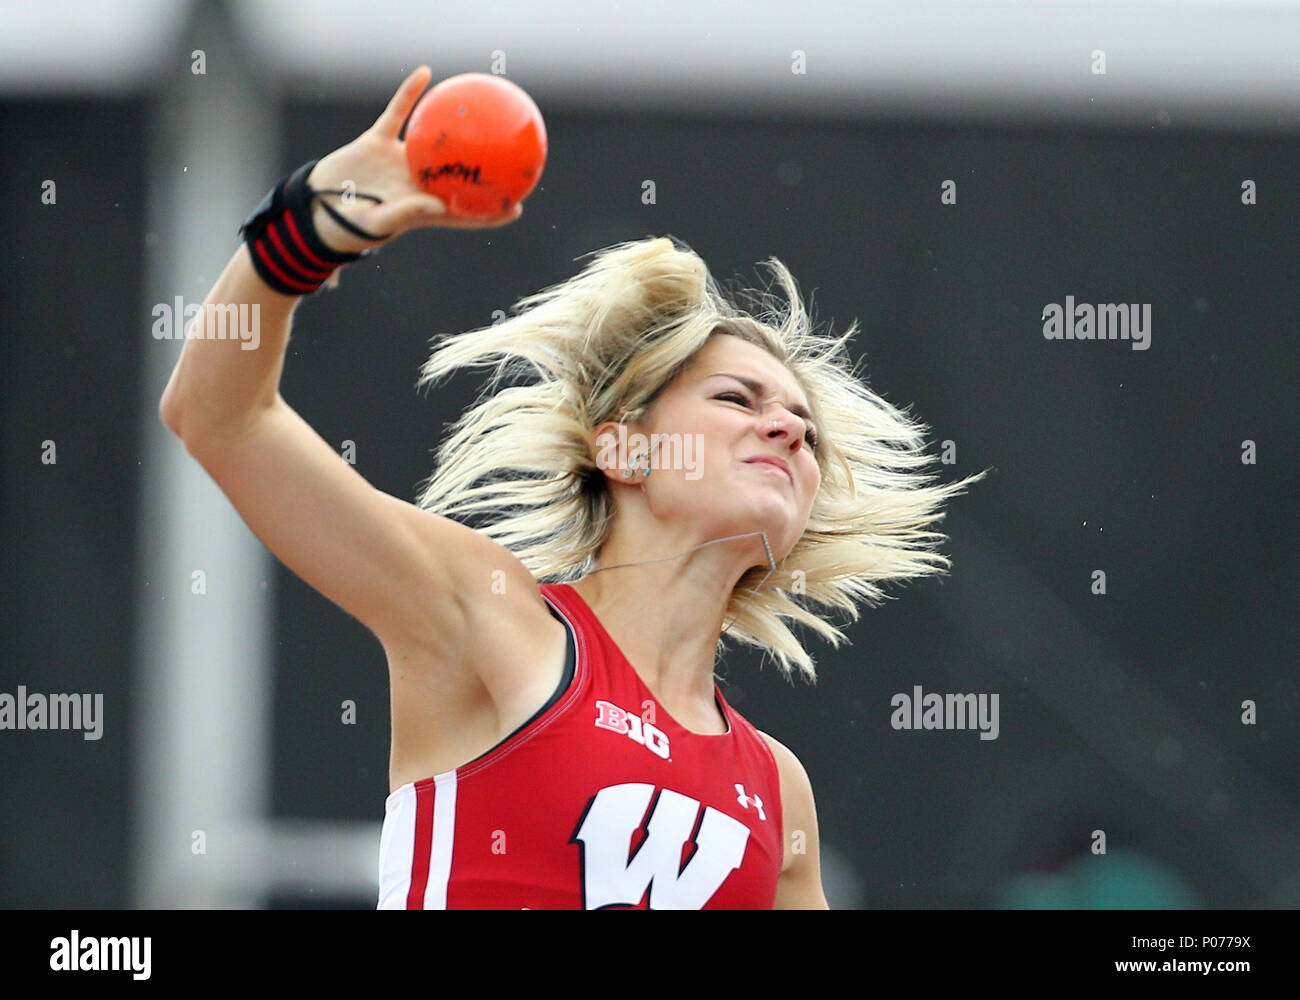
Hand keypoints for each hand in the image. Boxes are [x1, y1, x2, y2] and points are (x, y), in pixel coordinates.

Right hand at [306, 65, 522, 253]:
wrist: (315, 207)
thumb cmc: (348, 226)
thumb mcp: (379, 223)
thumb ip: (408, 213)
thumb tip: (438, 203)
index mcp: (424, 208)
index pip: (465, 213)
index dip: (490, 213)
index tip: (516, 208)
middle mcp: (418, 184)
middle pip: (458, 175)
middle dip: (483, 169)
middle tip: (512, 156)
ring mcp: (400, 161)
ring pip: (434, 140)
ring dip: (454, 125)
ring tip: (477, 106)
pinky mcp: (378, 142)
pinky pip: (398, 113)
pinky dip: (409, 94)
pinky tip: (425, 73)